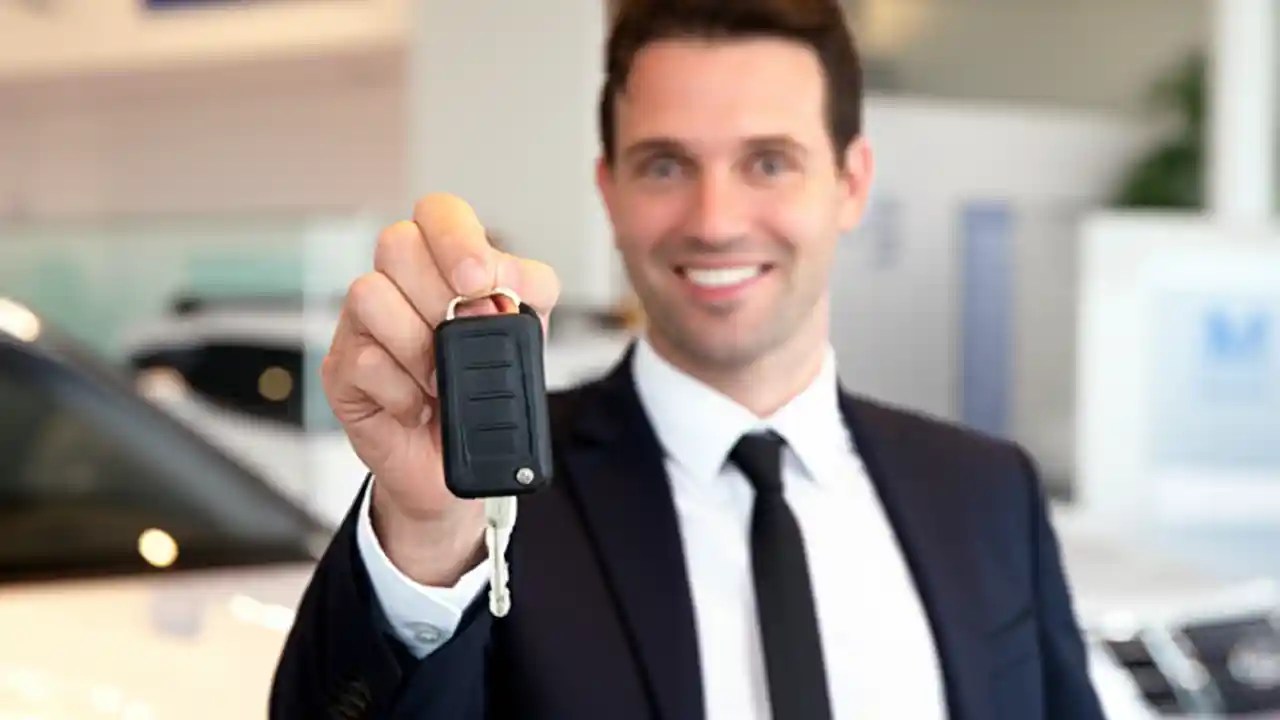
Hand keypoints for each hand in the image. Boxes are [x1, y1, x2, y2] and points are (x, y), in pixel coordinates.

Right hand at [321, 193, 560, 584]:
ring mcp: (362, 324)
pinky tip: (419, 406)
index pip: (437, 212)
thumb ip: (526, 298)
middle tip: (461, 336)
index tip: (479, 279)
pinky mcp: (340, 369)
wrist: (453, 467)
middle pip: (396, 242)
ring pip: (369, 294)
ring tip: (440, 380)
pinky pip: (363, 359)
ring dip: (418, 346)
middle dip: (438, 295)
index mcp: (444, 265)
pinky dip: (403, 390)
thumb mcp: (525, 339)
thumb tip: (504, 287)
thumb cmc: (482, 392)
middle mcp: (398, 283)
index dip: (455, 236)